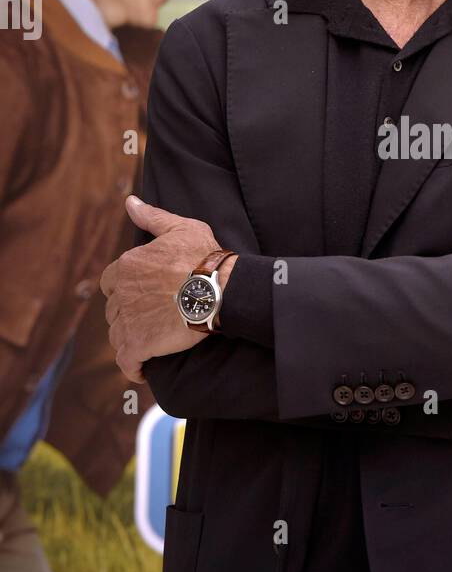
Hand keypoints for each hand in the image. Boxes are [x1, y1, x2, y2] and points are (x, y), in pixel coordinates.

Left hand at [100, 195, 218, 383]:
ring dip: (130, 341)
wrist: (220, 290)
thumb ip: (152, 217)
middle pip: (114, 310)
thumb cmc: (204, 257)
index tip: (143, 294)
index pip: (111, 281)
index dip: (125, 289)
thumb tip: (130, 202)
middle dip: (128, 315)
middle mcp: (122, 293)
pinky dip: (133, 367)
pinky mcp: (138, 345)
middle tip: (151, 320)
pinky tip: (142, 369)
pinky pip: (127, 361)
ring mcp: (128, 320)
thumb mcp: (181, 228)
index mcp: (128, 266)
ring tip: (150, 344)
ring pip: (118, 335)